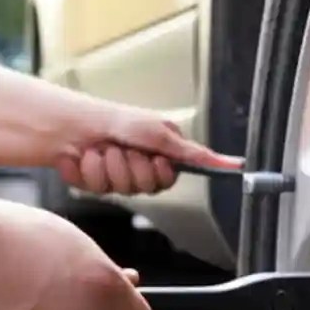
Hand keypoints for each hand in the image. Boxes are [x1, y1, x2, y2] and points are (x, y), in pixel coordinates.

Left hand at [55, 108, 242, 194]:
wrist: (74, 125)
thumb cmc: (117, 121)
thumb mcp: (162, 135)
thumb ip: (195, 154)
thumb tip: (234, 164)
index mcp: (159, 154)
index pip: (169, 179)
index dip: (159, 170)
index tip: (153, 156)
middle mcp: (140, 166)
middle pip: (147, 187)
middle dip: (134, 166)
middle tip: (124, 148)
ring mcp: (117, 176)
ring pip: (122, 188)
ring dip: (111, 165)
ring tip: (103, 148)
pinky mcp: (95, 183)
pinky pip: (99, 188)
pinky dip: (92, 169)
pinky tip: (87, 156)